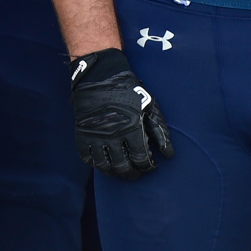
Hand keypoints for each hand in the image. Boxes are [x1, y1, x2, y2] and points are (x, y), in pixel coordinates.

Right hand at [70, 48, 172, 179]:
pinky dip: (94, 163)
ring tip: (119, 170)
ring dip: (113, 171)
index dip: (147, 166)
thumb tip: (168, 154)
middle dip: (132, 173)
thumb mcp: (149, 107)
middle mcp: (114, 136)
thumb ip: (159, 131)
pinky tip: (102, 161)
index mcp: (132, 130)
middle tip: (136, 172)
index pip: (141, 160)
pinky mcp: (82, 133)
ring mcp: (96, 136)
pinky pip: (87, 156)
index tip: (149, 165)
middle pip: (123, 167)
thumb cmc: (128, 91)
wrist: (100, 76)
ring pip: (104, 165)